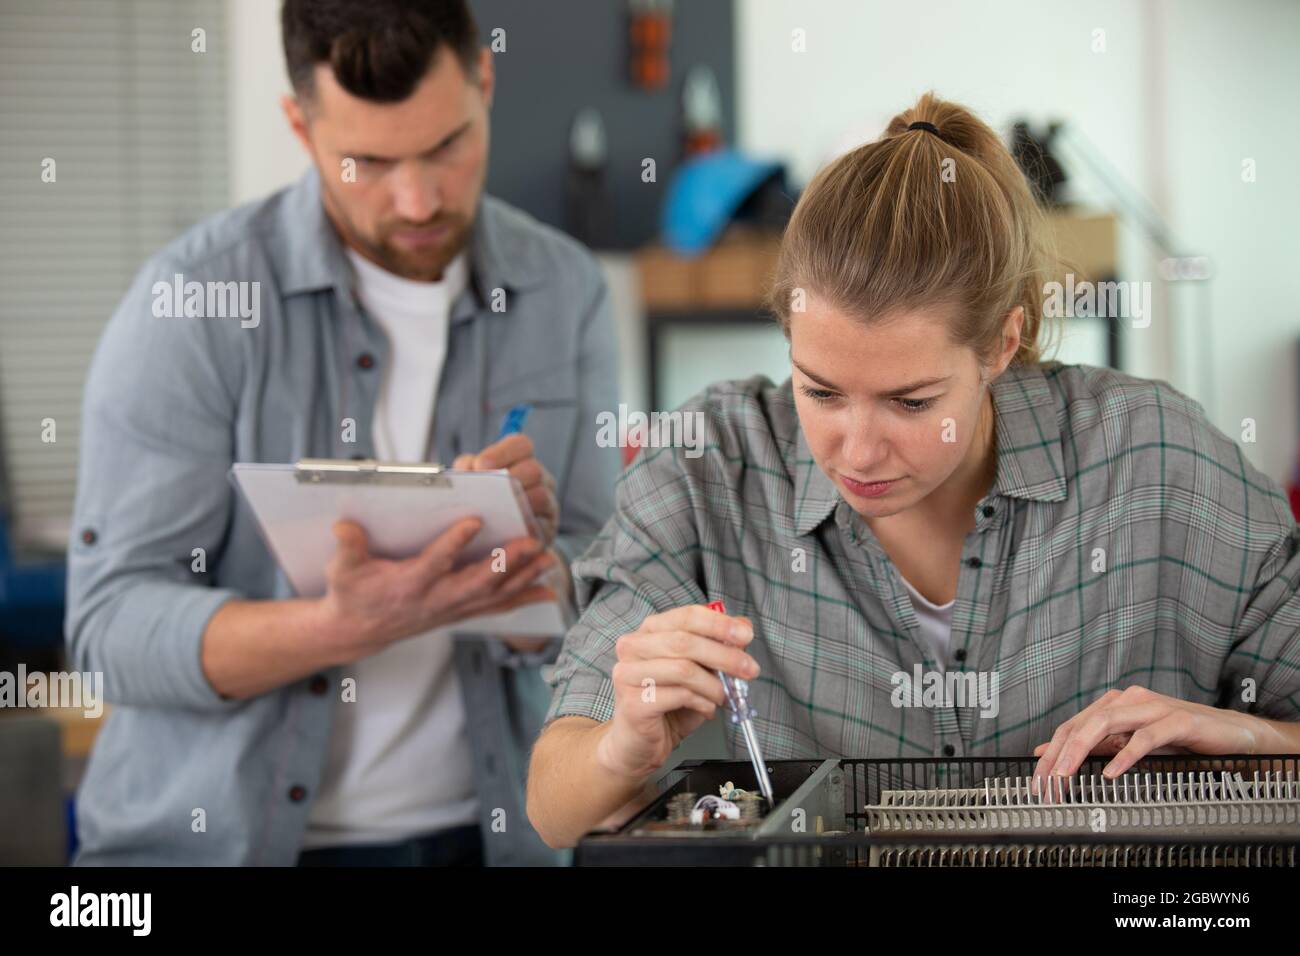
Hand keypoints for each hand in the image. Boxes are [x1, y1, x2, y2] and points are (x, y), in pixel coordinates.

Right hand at [316, 518, 557, 663]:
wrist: (358, 630)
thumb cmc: (352, 593)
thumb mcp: (342, 570)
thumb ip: (347, 547)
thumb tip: (343, 526)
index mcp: (408, 584)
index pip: (434, 562)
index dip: (454, 543)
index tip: (474, 520)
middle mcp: (435, 599)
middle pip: (477, 581)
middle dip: (507, 563)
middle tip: (532, 542)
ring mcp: (450, 609)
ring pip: (493, 594)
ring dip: (523, 578)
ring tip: (548, 559)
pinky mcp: (460, 612)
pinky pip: (497, 607)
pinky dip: (523, 599)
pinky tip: (547, 591)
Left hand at [453, 433, 557, 546]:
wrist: (493, 539)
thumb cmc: (481, 502)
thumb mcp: (472, 481)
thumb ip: (467, 469)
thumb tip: (469, 468)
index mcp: (523, 460)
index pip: (522, 444)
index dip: (503, 451)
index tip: (481, 465)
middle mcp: (541, 479)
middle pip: (534, 469)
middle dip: (509, 478)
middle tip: (487, 490)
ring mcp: (548, 504)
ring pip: (540, 496)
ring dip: (516, 502)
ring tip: (493, 509)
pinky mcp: (548, 529)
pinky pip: (541, 525)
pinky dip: (522, 526)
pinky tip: (503, 528)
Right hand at [595, 605, 757, 779]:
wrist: (639, 744)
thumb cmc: (667, 705)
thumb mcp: (699, 671)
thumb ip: (717, 646)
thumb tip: (743, 627)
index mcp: (650, 631)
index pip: (687, 616)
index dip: (719, 624)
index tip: (745, 636)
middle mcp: (633, 647)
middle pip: (685, 641)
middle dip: (724, 655)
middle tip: (749, 669)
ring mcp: (628, 674)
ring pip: (684, 669)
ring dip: (713, 685)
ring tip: (722, 697)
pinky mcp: (634, 702)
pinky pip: (679, 695)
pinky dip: (702, 703)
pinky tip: (706, 710)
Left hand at [1030, 685, 1275, 785]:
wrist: (1231, 734)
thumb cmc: (1180, 737)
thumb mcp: (1131, 741)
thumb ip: (1096, 745)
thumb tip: (1053, 754)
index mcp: (1115, 703)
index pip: (1072, 726)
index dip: (1051, 751)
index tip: (1038, 779)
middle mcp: (1130, 699)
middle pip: (1082, 724)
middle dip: (1059, 754)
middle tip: (1047, 783)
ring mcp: (1153, 707)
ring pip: (1106, 723)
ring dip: (1081, 751)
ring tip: (1066, 774)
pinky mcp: (1178, 720)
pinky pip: (1145, 736)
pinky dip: (1125, 755)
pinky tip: (1111, 772)